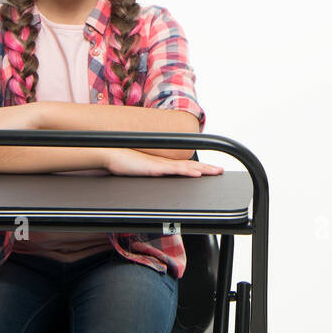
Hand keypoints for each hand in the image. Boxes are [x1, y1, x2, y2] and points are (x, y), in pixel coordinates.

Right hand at [102, 148, 222, 177]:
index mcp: (162, 165)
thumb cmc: (124, 164)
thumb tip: (158, 177)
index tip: (212, 170)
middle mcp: (164, 163)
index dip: (199, 168)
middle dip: (207, 168)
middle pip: (190, 166)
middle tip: (220, 171)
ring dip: (200, 170)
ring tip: (214, 172)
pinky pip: (172, 170)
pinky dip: (184, 171)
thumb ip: (152, 174)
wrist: (111, 155)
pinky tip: (194, 173)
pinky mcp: (153, 168)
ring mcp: (159, 165)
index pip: (185, 166)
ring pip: (185, 167)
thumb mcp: (141, 171)